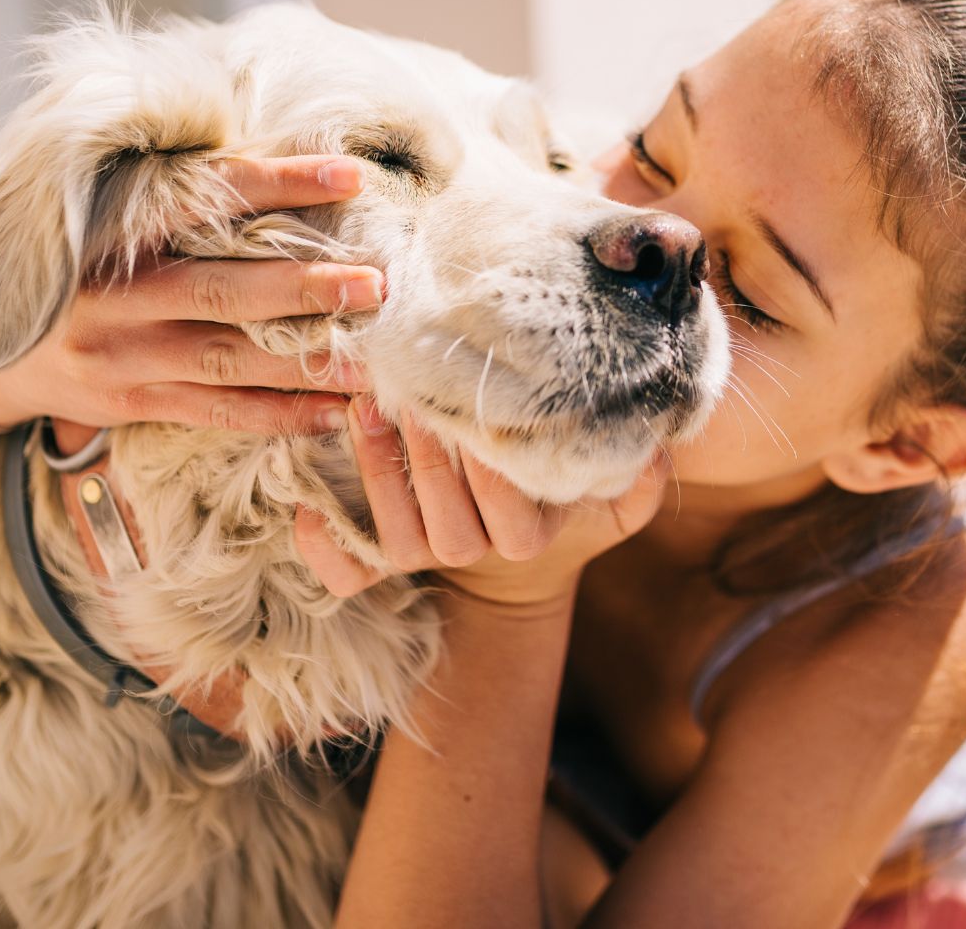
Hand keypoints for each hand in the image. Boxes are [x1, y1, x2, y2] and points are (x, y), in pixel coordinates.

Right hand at [0, 155, 380, 434]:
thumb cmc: (69, 266)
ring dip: (307, 364)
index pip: (206, 198)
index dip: (278, 184)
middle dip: (306, 288)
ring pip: (229, 361)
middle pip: (225, 291)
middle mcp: (117, 296)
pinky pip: (217, 413)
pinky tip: (334, 413)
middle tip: (377, 282)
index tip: (349, 175)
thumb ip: (169, 194)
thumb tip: (274, 153)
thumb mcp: (98, 214)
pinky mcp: (132, 404)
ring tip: (375, 363)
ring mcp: (124, 357)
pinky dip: (278, 415)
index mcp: (112, 231)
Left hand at [294, 397, 671, 606]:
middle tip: (406, 391)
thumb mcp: (611, 492)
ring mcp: (425, 556)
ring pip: (398, 536)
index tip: (474, 413)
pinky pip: (348, 574)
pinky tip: (306, 508)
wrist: (510, 554)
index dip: (489, 470)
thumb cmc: (557, 491)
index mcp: (528, 533)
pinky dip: (324, 548)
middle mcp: (475, 550)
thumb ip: (640, 473)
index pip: (511, 513)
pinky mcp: (379, 560)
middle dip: (424, 458)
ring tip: (365, 408)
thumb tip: (659, 440)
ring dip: (377, 473)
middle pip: (447, 522)